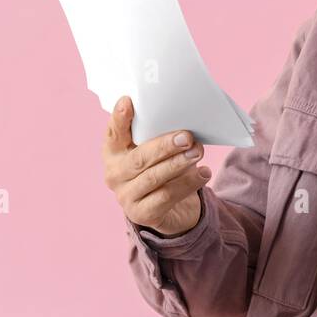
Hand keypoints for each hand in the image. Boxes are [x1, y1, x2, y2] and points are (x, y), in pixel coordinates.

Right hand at [103, 95, 208, 237]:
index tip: (128, 101)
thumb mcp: (159, 150)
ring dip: (178, 163)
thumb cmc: (163, 169)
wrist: (172, 209)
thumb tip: (184, 123)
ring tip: (198, 152)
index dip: (119, 118)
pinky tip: (203, 173)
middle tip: (187, 136)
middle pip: (139, 158)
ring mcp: (126, 196)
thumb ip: (160, 136)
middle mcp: (114, 174)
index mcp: (113, 152)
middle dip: (164, 145)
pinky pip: (167, 196)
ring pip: (153, 177)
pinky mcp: (142, 214)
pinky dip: (187, 183)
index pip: (113, 133)